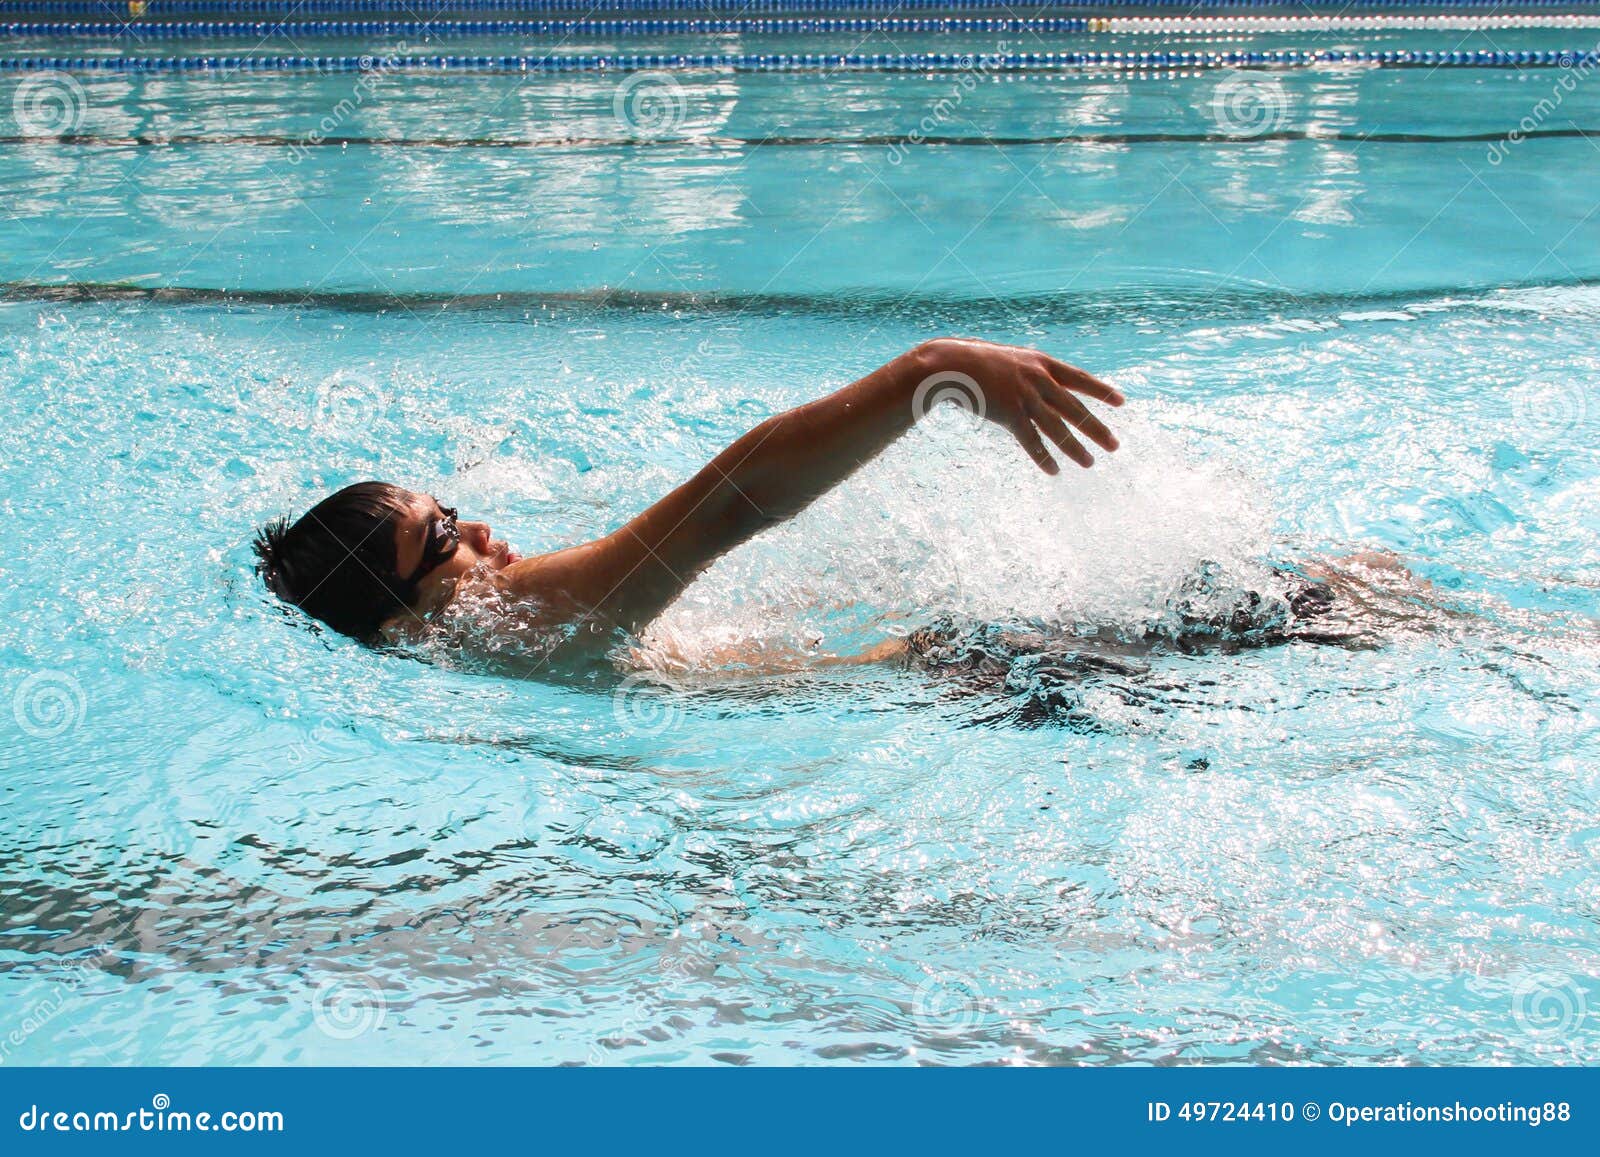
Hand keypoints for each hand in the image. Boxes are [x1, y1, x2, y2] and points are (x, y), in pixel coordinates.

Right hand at [910, 337, 1123, 472]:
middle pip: (1074, 409)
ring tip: (1090, 464)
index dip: (1102, 391)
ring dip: (1075, 448)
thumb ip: (1026, 372)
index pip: (1080, 378)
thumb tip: (1039, 385)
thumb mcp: (1008, 360)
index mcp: (1040, 362)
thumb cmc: (973, 360)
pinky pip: (1031, 440)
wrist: (949, 363)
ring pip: (1057, 428)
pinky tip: (1054, 471)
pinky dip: (1043, 457)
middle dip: (1097, 428)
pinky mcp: (1009, 414)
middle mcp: (1038, 379)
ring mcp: (1025, 397)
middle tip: (1115, 446)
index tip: (1122, 402)